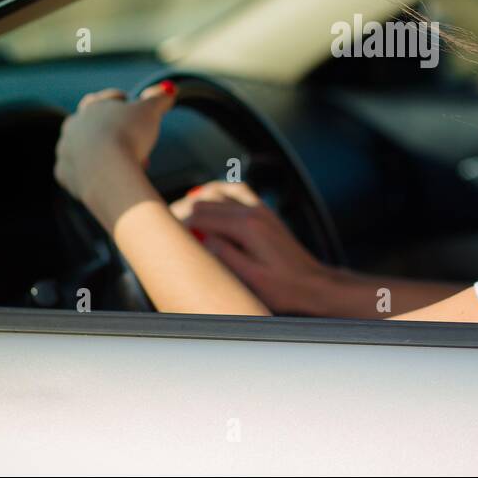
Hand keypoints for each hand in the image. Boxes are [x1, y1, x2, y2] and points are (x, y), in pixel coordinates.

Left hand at [54, 81, 176, 209]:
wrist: (108, 172)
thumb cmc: (128, 135)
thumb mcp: (150, 111)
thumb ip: (159, 98)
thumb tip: (170, 90)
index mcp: (90, 108)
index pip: (105, 99)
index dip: (122, 103)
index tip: (135, 110)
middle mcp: (73, 128)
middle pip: (95, 127)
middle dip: (115, 133)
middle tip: (134, 141)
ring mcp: (66, 152)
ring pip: (88, 151)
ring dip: (106, 155)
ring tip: (130, 164)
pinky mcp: (66, 176)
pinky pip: (81, 174)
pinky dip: (95, 175)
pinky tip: (112, 179)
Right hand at [170, 180, 337, 314]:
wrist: (314, 285)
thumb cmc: (285, 287)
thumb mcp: (250, 279)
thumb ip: (224, 256)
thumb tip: (202, 239)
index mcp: (247, 227)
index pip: (200, 214)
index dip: (178, 223)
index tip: (163, 234)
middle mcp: (253, 212)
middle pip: (206, 200)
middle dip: (183, 210)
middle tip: (166, 225)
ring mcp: (260, 210)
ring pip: (220, 190)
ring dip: (200, 199)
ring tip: (183, 213)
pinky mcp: (265, 214)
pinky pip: (238, 192)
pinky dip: (220, 194)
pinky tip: (212, 204)